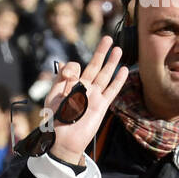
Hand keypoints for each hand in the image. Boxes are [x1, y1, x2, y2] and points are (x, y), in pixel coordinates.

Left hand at [44, 36, 128, 164]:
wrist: (63, 139)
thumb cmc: (56, 120)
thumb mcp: (53, 96)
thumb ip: (61, 79)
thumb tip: (68, 66)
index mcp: (70, 85)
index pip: (75, 68)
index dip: (72, 68)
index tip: (70, 75)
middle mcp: (83, 88)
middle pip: (95, 66)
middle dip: (101, 52)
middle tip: (108, 38)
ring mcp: (94, 96)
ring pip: (105, 75)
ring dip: (112, 62)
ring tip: (118, 49)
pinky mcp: (101, 105)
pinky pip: (112, 90)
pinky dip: (118, 80)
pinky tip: (124, 70)